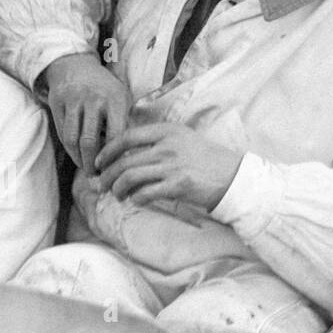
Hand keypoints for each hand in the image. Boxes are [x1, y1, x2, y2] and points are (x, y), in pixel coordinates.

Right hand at [42, 53, 130, 172]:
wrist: (75, 64)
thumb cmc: (104, 88)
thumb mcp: (121, 97)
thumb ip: (125, 122)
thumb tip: (131, 157)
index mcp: (115, 99)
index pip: (116, 135)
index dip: (116, 157)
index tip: (117, 170)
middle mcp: (94, 98)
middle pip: (90, 141)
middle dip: (94, 164)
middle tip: (99, 177)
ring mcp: (73, 100)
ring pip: (73, 139)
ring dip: (79, 160)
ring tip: (87, 169)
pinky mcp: (57, 103)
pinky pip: (62, 133)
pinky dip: (69, 149)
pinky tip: (78, 156)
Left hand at [95, 118, 242, 211]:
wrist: (233, 177)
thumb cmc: (206, 160)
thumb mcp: (183, 139)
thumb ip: (157, 142)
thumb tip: (126, 156)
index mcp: (167, 131)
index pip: (127, 137)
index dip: (108, 150)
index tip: (98, 161)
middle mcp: (168, 146)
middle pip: (125, 160)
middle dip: (107, 175)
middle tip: (102, 184)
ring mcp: (173, 166)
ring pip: (130, 177)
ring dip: (118, 188)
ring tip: (117, 195)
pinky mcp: (178, 186)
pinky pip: (145, 193)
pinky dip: (136, 198)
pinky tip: (136, 201)